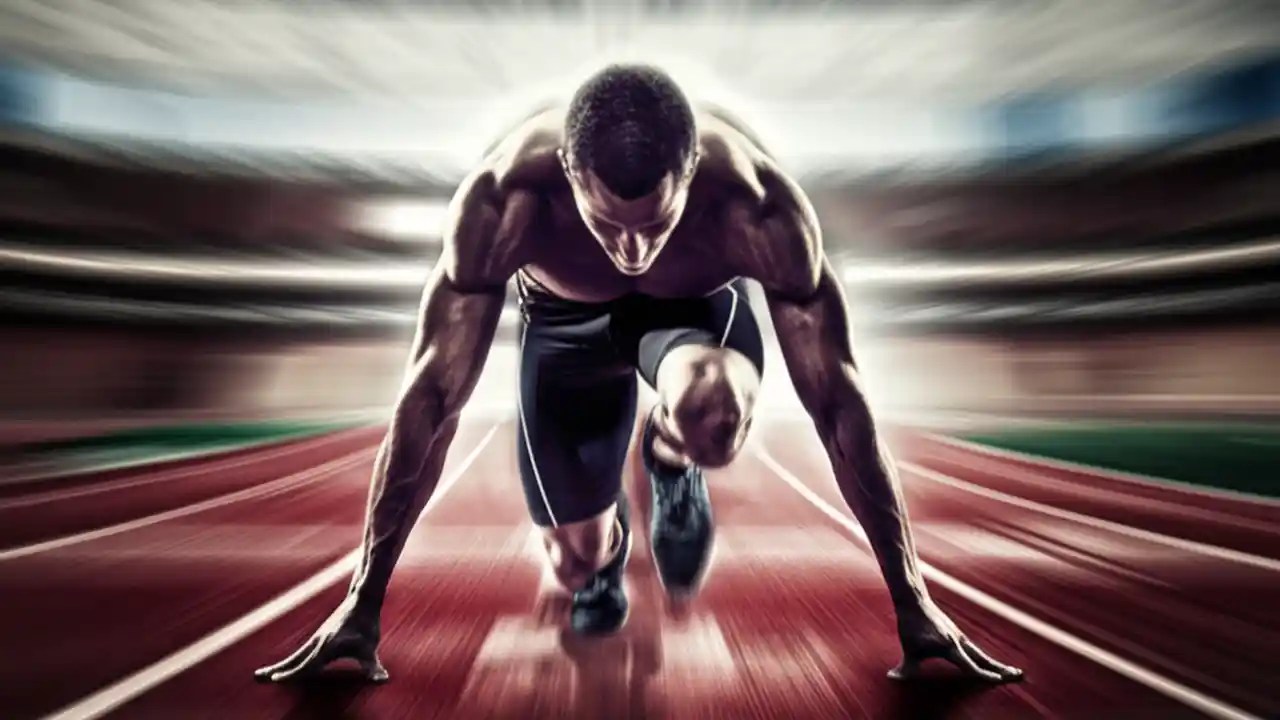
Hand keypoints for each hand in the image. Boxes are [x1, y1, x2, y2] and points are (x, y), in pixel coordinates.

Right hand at [253, 596, 386, 683]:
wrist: (362, 599)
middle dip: (276, 671)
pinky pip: (301, 653)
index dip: (292, 674)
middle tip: (256, 678)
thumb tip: (383, 679)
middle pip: (293, 660)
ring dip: (280, 666)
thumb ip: (372, 666)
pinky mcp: (320, 637)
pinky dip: (291, 661)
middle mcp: (318, 643)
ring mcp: (317, 639)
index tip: (275, 680)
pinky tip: (287, 667)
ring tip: (263, 675)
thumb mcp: (370, 647)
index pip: (306, 664)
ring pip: (295, 656)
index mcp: (326, 647)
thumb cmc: (366, 623)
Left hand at [890, 600, 1023, 682]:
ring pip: (981, 653)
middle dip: (1001, 669)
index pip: (972, 666)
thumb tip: (892, 678)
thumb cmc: (911, 625)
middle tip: (1019, 676)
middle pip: (984, 659)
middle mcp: (959, 642)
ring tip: (1011, 671)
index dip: (985, 675)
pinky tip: (987, 661)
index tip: (999, 681)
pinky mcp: (956, 633)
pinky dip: (984, 656)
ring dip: (995, 663)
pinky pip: (974, 648)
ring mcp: (959, 637)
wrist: (914, 600)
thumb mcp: (909, 649)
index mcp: (951, 648)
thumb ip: (906, 668)